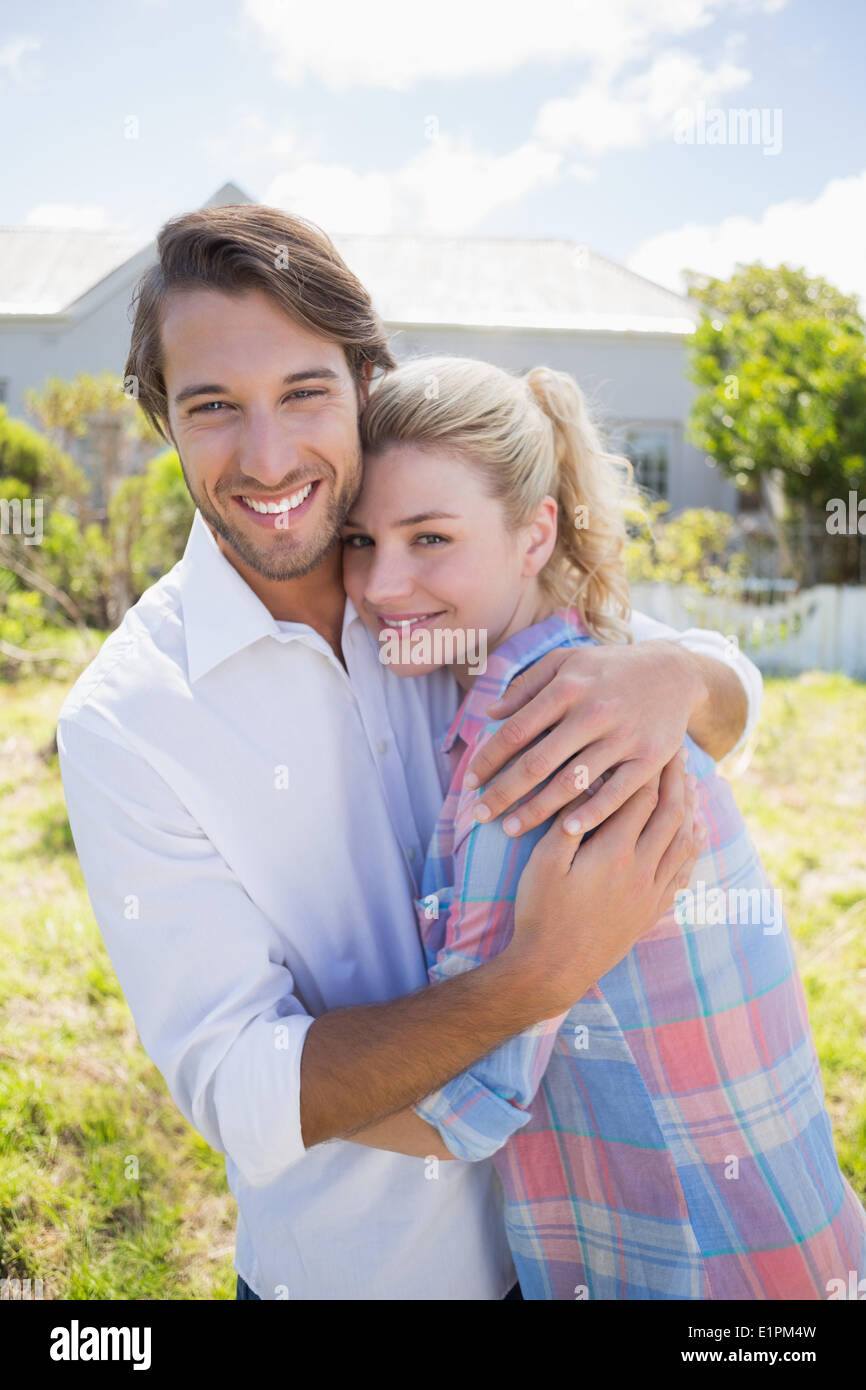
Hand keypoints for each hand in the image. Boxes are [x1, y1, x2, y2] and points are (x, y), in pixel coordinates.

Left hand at [463, 640, 707, 836]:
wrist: (673, 670)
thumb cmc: (608, 668)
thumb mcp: (566, 662)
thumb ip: (526, 685)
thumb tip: (489, 714)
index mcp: (568, 688)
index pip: (517, 731)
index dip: (489, 759)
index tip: (470, 782)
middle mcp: (593, 712)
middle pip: (538, 763)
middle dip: (503, 793)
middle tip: (479, 815)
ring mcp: (624, 737)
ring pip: (572, 783)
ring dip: (537, 811)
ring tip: (510, 830)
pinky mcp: (650, 758)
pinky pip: (617, 794)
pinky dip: (591, 814)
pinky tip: (565, 831)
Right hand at [507, 749, 703, 1016]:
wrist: (552, 969)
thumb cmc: (540, 912)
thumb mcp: (544, 862)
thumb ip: (567, 821)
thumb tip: (584, 784)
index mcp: (614, 853)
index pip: (640, 798)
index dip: (648, 767)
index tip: (652, 741)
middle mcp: (642, 870)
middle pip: (670, 814)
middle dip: (675, 779)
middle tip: (677, 751)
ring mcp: (651, 892)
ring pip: (682, 841)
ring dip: (689, 809)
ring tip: (691, 784)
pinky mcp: (652, 910)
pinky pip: (682, 872)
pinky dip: (692, 847)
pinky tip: (694, 833)